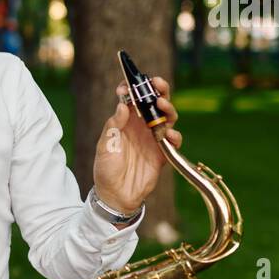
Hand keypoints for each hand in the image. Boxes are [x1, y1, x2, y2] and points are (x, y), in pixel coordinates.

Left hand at [92, 75, 182, 212]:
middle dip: (157, 89)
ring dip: (167, 108)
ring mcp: (153, 138)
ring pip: (167, 117)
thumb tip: (123, 105)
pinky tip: (168, 135)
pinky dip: (174, 135)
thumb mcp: (105, 146)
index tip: (130, 83)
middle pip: (154, 102)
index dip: (133, 88)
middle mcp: (141, 127)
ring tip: (161, 104)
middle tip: (156, 83)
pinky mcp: (163, 153)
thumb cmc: (106, 169)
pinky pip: (173, 140)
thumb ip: (113, 126)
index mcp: (125, 122)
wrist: (116, 195)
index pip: (132, 99)